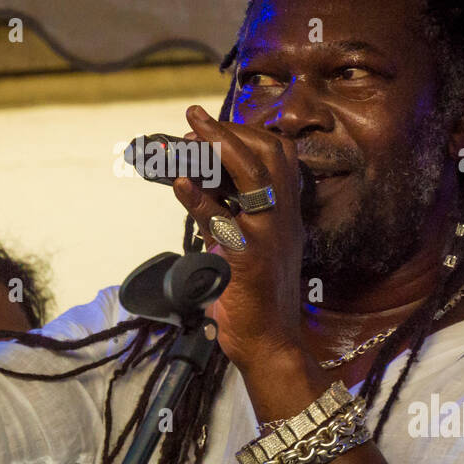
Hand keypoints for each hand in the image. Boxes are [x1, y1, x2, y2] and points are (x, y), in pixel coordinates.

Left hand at [172, 105, 305, 370]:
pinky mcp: (250, 259)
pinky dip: (200, 200)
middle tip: (193, 119)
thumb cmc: (254, 298)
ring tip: (188, 134)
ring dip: (219, 148)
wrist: (270, 344)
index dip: (245, 134)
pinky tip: (179, 184)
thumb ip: (226, 214)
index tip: (209, 126)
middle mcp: (284, 218)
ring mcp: (270, 236)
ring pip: (253, 176)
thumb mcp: (243, 247)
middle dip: (230, 130)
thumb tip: (192, 183)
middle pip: (269, 154)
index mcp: (284, 213)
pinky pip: (224, 220)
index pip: (277, 156)